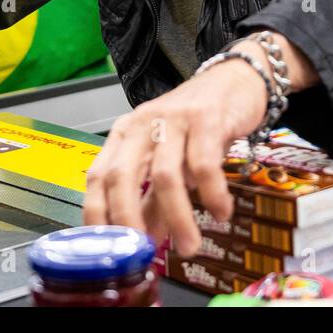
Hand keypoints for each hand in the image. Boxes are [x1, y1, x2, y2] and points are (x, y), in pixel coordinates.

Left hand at [83, 58, 267, 256]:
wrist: (236, 79)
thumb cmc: (198, 122)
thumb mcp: (170, 158)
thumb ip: (154, 197)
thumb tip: (146, 238)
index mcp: (125, 134)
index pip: (96, 176)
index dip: (96, 214)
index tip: (105, 248)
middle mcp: (142, 124)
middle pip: (121, 176)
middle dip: (128, 220)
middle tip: (143, 253)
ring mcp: (173, 119)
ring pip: (165, 176)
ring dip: (177, 218)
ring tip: (190, 245)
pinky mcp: (206, 118)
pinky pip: (204, 165)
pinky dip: (212, 195)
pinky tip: (221, 213)